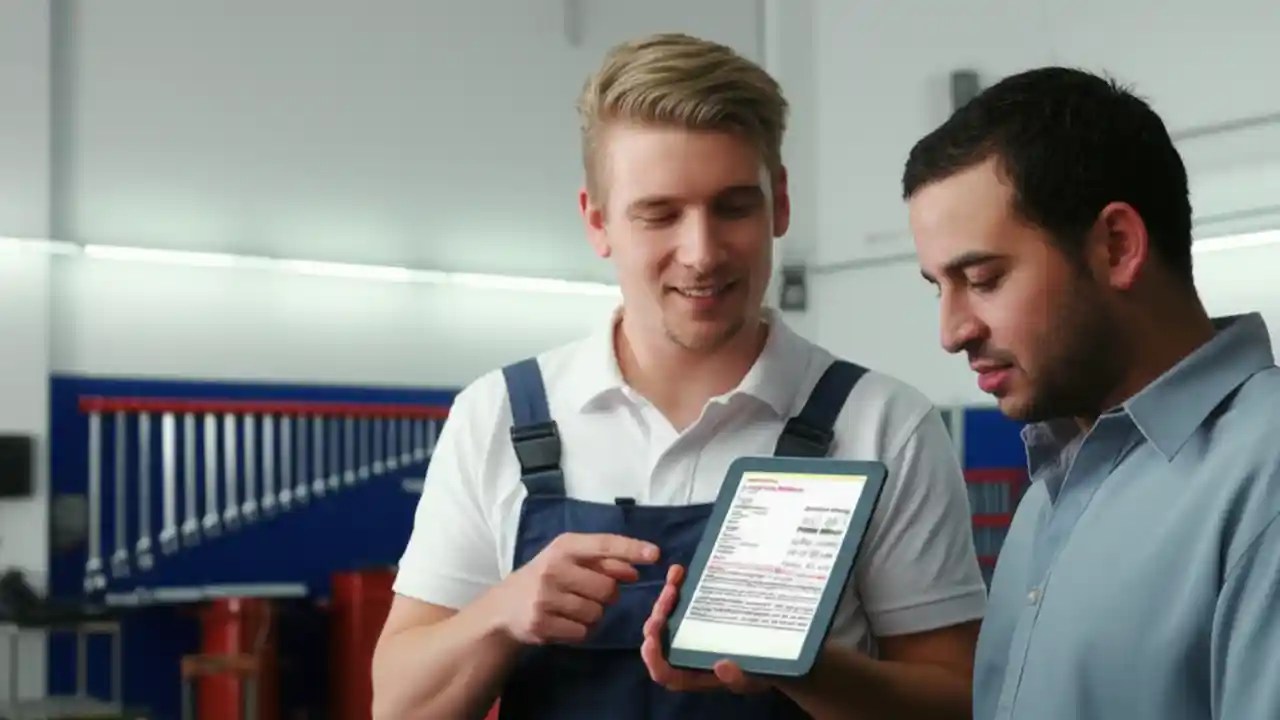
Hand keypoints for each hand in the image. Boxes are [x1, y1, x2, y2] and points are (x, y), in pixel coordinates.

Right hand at [487, 532, 659, 645]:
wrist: (504, 606)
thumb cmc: (546, 577)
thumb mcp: (569, 560)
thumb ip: (602, 561)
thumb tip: (636, 570)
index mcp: (564, 546)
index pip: (604, 545)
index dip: (631, 549)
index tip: (656, 555)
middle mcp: (554, 568)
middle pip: (607, 587)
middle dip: (607, 595)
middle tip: (589, 593)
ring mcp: (545, 597)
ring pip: (596, 613)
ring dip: (593, 615)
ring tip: (572, 608)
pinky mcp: (541, 623)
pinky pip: (582, 632)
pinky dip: (580, 630)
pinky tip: (564, 622)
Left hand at [640, 564, 771, 693]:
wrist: (774, 652)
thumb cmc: (762, 673)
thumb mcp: (755, 679)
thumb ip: (738, 679)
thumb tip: (721, 666)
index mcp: (693, 675)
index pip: (664, 673)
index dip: (653, 658)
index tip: (651, 639)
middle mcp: (686, 655)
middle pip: (661, 639)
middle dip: (660, 614)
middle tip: (670, 592)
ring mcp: (689, 634)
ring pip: (667, 617)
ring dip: (667, 596)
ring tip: (676, 576)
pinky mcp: (696, 617)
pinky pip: (679, 603)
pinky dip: (677, 586)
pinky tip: (680, 570)